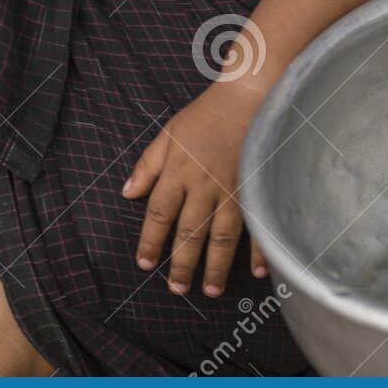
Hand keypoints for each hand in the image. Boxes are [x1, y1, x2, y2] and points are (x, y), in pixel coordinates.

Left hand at [122, 82, 266, 297]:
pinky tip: (258, 273)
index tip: (144, 264)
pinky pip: (258, 225)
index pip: (159, 213)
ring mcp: (233, 189)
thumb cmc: (205, 115)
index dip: (150, 240)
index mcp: (178, 171)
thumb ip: (148, 165)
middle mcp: (203, 185)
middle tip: (177, 290)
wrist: (247, 97)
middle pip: (189, 232)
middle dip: (182, 265)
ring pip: (222, 237)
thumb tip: (127, 193)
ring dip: (216, 267)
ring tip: (211, 291)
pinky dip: (259, 251)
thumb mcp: (168, 133)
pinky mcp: (257, 188)